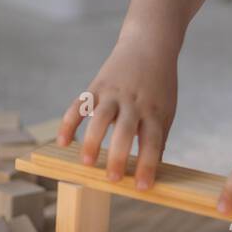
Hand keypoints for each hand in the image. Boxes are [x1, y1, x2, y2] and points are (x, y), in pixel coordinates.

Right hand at [56, 31, 177, 188]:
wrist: (149, 44)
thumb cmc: (160, 83)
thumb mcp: (167, 108)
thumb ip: (158, 136)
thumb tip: (152, 168)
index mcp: (155, 111)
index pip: (153, 141)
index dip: (148, 164)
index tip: (143, 187)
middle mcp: (134, 102)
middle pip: (126, 131)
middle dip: (119, 156)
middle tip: (113, 179)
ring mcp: (114, 93)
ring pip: (100, 117)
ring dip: (93, 140)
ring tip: (87, 163)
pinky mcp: (97, 87)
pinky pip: (79, 105)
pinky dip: (69, 122)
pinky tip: (63, 142)